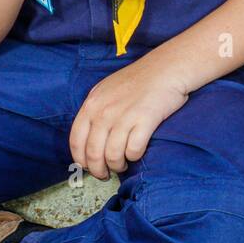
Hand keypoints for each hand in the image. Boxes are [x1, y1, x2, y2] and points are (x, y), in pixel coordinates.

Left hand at [69, 61, 188, 179]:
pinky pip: (133, 150)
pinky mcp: (144, 120)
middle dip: (98, 170)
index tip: (88, 167)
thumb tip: (90, 139)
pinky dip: (134, 156)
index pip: (76, 141)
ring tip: (123, 165)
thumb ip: (96, 111)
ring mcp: (124, 116)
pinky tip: (136, 153)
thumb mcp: (107, 90)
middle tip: (106, 174)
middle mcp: (104, 112)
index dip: (81, 160)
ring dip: (117, 166)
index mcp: (92, 104)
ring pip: (113, 156)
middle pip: (93, 154)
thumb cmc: (139, 80)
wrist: (167, 68)